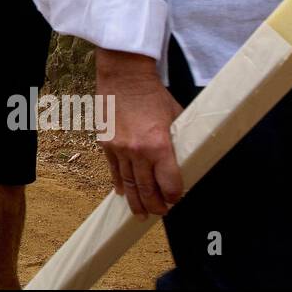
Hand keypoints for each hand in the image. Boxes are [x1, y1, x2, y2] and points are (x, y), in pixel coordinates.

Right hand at [95, 48, 184, 216]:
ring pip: (128, 185)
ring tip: (142, 214)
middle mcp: (137, 151)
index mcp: (159, 145)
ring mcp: (118, 149)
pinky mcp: (106, 144)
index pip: (169, 184)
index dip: (174, 196)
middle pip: (146, 190)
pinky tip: (123, 194)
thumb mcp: (176, 118)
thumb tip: (186, 160)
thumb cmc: (153, 94)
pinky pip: (113, 171)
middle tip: (160, 212)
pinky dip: (119, 184)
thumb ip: (178, 141)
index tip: (176, 199)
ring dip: (136, 202)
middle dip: (155, 206)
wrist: (124, 77)